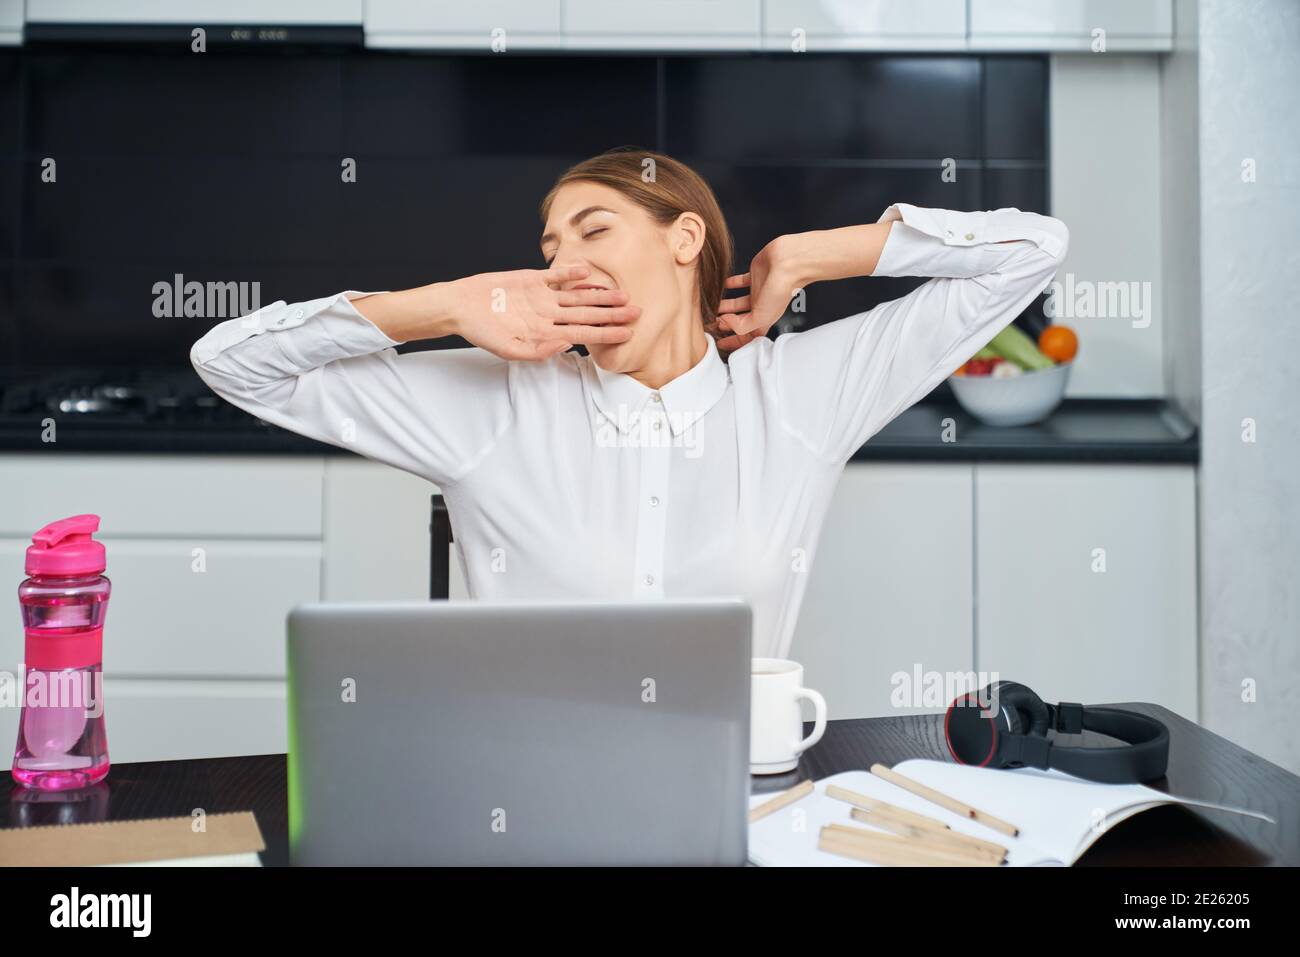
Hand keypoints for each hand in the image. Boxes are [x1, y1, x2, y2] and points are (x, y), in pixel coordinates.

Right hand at [451, 265, 640, 360]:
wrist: (461, 306)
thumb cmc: (482, 332)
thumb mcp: (508, 349)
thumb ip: (537, 352)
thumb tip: (565, 345)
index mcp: (546, 333)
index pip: (584, 334)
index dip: (606, 333)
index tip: (628, 334)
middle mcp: (549, 315)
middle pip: (588, 315)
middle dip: (612, 314)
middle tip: (638, 312)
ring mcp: (542, 297)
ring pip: (578, 296)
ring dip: (600, 295)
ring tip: (622, 294)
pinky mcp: (532, 280)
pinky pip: (556, 275)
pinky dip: (572, 273)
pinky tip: (589, 272)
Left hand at [715, 234, 810, 353]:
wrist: (788, 262)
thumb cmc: (782, 288)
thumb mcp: (761, 317)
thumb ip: (742, 325)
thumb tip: (726, 321)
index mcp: (765, 319)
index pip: (748, 335)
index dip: (735, 341)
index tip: (721, 342)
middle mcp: (762, 306)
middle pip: (741, 319)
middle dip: (726, 323)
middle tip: (712, 323)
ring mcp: (758, 291)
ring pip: (737, 302)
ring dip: (725, 305)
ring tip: (711, 307)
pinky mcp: (755, 275)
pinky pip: (739, 282)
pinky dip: (729, 284)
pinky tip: (721, 285)